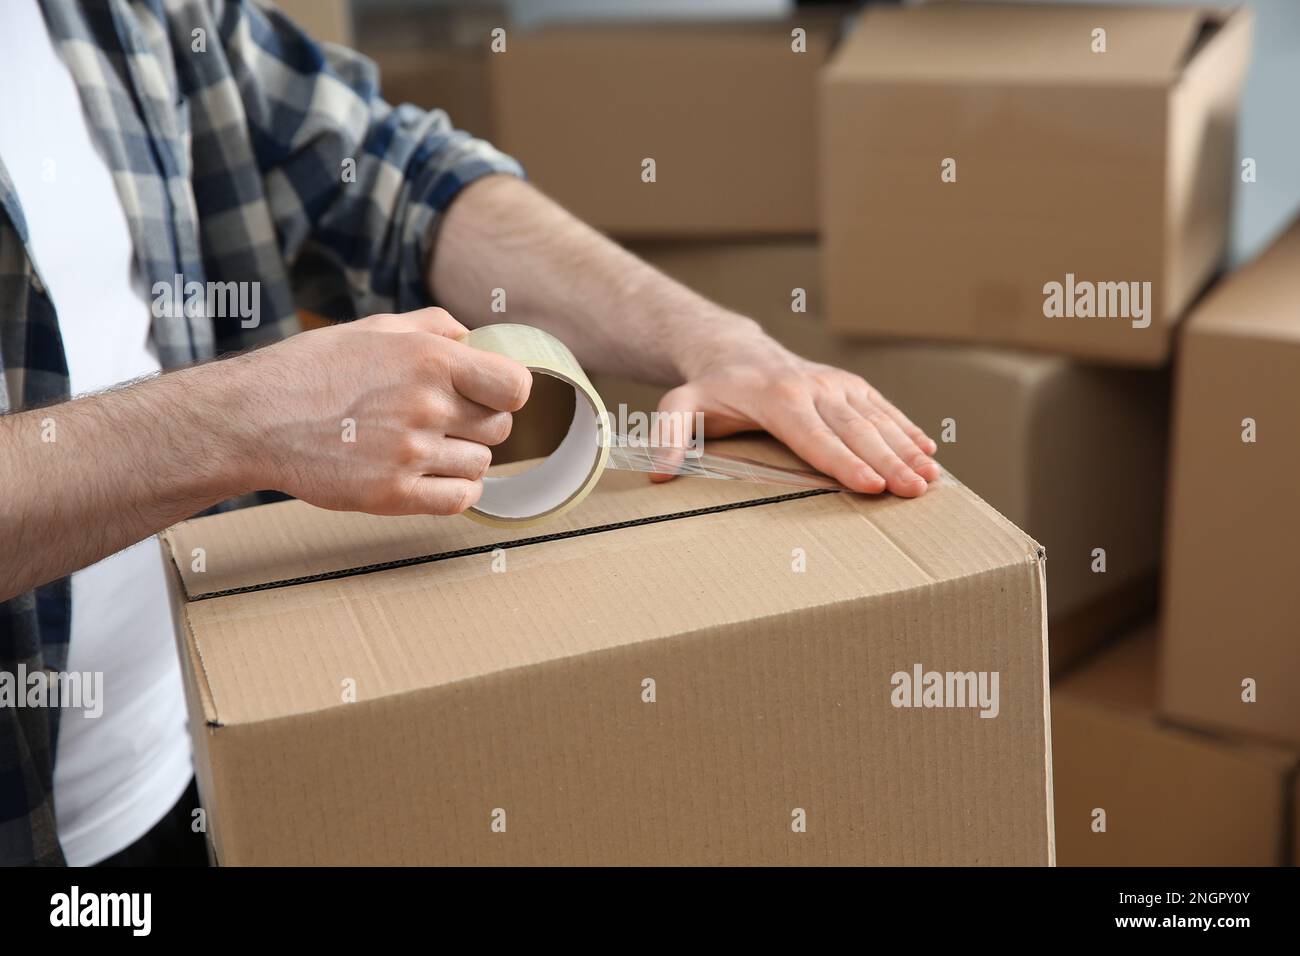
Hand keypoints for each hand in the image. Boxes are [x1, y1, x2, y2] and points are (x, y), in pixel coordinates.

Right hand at [229, 308, 531, 514]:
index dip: (507, 392)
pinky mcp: (392, 494)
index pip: (515, 387)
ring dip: (461, 458)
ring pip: (480, 465)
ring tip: (422, 446)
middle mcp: (426, 406)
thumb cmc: (312, 370)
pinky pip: (459, 500)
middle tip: (443, 420)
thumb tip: (473, 336)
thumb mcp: (374, 330)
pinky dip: (457, 492)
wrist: (254, 419)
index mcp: (430, 359)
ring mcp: (410, 454)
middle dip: (479, 423)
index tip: (489, 394)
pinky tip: (433, 478)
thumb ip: (433, 327)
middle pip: (499, 428)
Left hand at [655, 324, 939, 495]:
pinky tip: (930, 454)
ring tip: (931, 480)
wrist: (735, 350)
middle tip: (913, 493)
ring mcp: (836, 384)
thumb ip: (669, 436)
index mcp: (777, 398)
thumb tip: (661, 476)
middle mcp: (814, 387)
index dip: (843, 462)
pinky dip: (908, 430)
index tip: (870, 486)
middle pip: (855, 431)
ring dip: (907, 450)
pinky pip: (884, 409)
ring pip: (877, 420)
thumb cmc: (710, 389)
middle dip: (887, 462)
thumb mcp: (679, 406)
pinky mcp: (851, 385)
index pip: (814, 437)